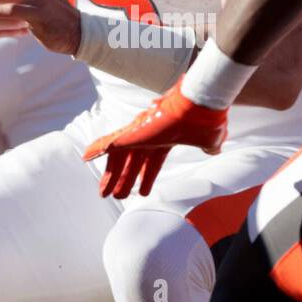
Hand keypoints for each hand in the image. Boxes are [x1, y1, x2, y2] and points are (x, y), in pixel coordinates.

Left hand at [83, 79, 228, 197]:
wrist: (199, 106)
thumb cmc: (205, 120)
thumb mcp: (210, 139)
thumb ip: (209, 145)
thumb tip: (215, 149)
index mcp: (166, 141)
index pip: (152, 163)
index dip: (146, 178)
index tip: (142, 192)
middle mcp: (150, 136)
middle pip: (132, 163)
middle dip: (124, 180)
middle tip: (116, 196)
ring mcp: (139, 133)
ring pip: (119, 158)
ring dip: (110, 175)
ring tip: (103, 193)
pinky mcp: (131, 132)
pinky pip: (108, 142)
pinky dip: (97, 148)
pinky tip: (86, 157)